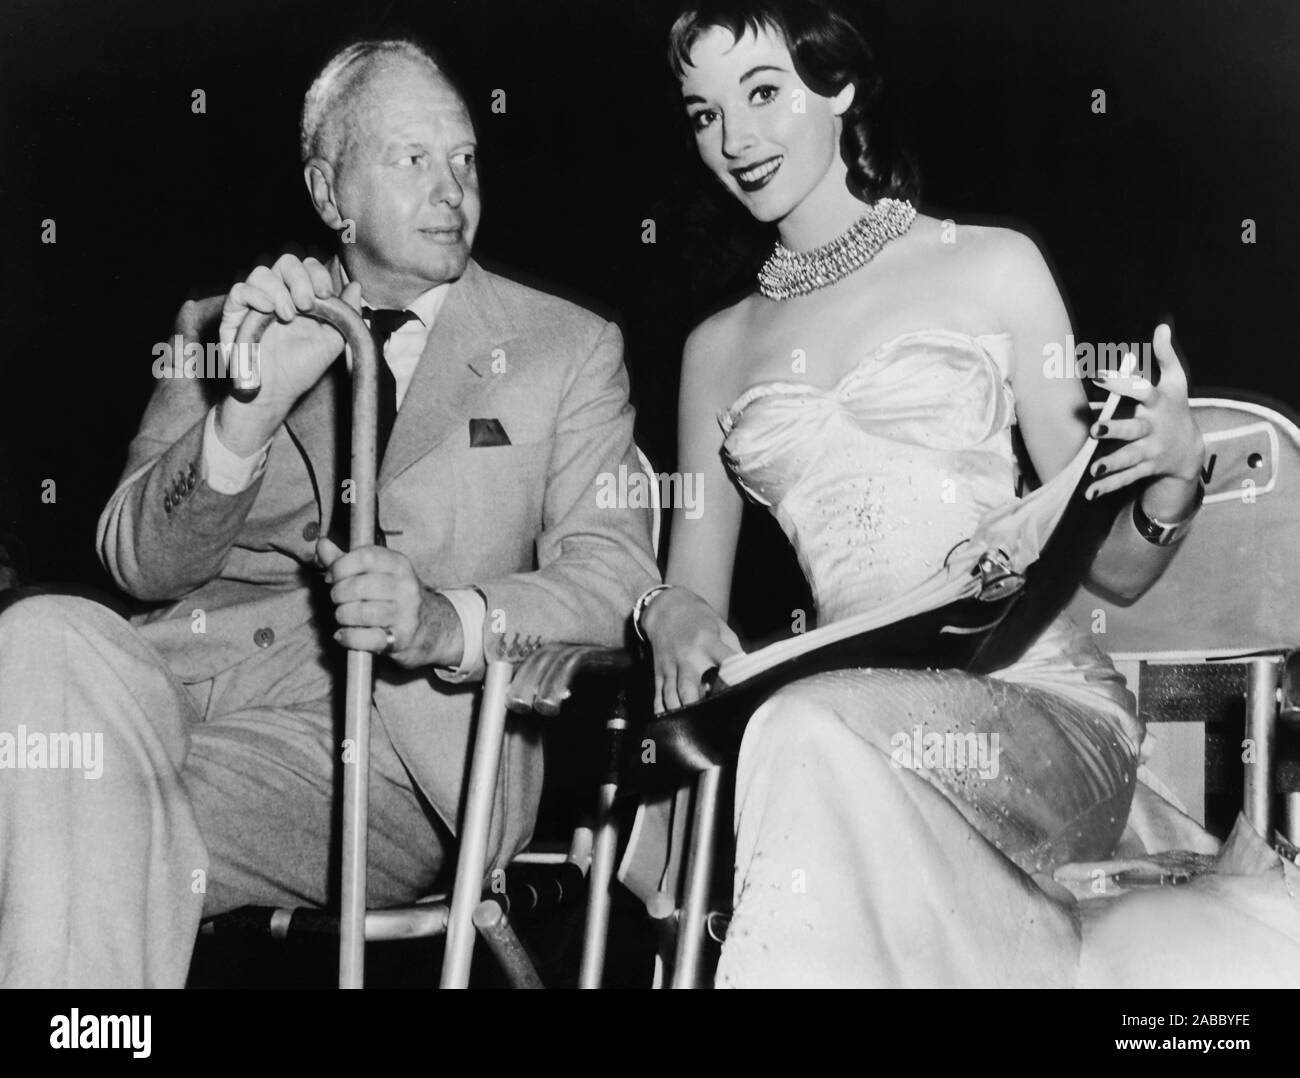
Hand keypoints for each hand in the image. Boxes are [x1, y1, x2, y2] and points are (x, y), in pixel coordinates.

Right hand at [215, 255, 362, 454]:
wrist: (277, 392)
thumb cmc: (302, 368)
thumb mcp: (333, 340)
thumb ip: (345, 312)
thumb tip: (356, 286)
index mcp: (301, 297)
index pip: (307, 267)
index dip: (317, 273)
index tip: (325, 294)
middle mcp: (278, 295)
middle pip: (285, 262)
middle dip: (300, 278)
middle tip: (307, 304)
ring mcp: (256, 303)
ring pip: (261, 273)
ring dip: (279, 290)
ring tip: (289, 316)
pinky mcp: (235, 315)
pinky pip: (239, 290)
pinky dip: (255, 295)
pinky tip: (268, 310)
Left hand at [317, 537, 463, 669]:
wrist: (433, 627)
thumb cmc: (395, 597)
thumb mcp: (377, 573)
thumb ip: (346, 560)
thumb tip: (322, 545)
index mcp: (399, 564)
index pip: (364, 557)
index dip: (340, 566)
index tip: (332, 577)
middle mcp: (406, 587)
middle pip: (358, 586)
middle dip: (337, 595)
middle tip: (338, 600)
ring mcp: (406, 614)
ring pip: (360, 612)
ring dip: (342, 616)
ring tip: (343, 617)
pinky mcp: (402, 639)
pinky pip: (368, 638)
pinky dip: (349, 637)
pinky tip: (343, 634)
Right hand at [641, 587, 741, 713]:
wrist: (666, 607)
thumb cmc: (699, 618)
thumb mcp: (721, 627)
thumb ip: (733, 650)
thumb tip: (747, 672)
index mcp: (707, 642)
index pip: (725, 661)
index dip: (735, 677)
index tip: (744, 692)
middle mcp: (687, 657)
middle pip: (690, 688)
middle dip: (700, 707)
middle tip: (714, 721)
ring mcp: (670, 666)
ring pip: (672, 697)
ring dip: (682, 715)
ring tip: (696, 729)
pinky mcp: (659, 673)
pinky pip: (658, 697)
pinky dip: (663, 713)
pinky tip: (672, 725)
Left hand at [1085, 322, 1205, 508]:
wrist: (1190, 450)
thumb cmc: (1175, 408)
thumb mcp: (1176, 382)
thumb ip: (1166, 356)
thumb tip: (1161, 326)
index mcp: (1158, 404)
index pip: (1141, 391)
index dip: (1122, 383)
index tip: (1099, 375)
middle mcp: (1154, 428)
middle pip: (1134, 429)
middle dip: (1116, 429)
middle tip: (1095, 429)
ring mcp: (1151, 451)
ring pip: (1130, 457)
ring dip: (1112, 463)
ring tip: (1094, 469)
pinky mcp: (1145, 469)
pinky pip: (1126, 478)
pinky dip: (1109, 486)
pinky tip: (1090, 493)